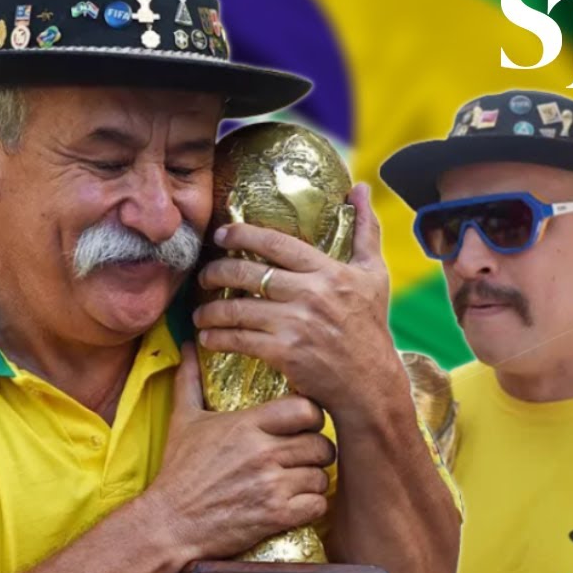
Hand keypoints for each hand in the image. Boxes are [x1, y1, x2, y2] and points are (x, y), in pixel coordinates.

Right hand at [144, 343, 334, 561]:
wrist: (170, 521)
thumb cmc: (179, 469)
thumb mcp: (183, 419)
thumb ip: (189, 379)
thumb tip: (187, 345)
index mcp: (247, 424)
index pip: (306, 409)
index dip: (312, 416)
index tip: (303, 425)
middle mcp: (263, 452)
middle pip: (321, 443)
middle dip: (317, 449)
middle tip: (305, 455)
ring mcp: (272, 485)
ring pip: (321, 475)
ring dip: (313, 478)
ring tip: (298, 480)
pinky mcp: (276, 516)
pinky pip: (317, 504)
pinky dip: (311, 505)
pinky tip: (296, 502)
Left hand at [193, 183, 408, 424]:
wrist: (370, 384)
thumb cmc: (370, 327)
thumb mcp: (374, 274)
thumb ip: (366, 229)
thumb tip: (361, 187)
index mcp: (329, 271)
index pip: (276, 243)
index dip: (242, 235)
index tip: (221, 234)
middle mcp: (311, 294)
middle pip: (248, 274)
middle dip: (216, 272)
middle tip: (203, 274)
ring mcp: (297, 324)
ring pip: (238, 309)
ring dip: (209, 310)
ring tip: (198, 312)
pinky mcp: (285, 353)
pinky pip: (239, 339)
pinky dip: (217, 337)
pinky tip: (207, 337)